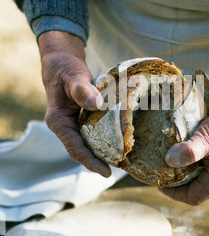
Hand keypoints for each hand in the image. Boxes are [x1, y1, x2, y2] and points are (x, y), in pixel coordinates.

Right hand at [39, 31, 110, 177]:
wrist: (61, 62)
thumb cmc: (65, 69)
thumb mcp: (73, 77)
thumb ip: (82, 90)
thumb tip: (96, 105)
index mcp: (58, 121)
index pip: (74, 148)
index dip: (90, 162)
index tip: (107, 172)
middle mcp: (65, 126)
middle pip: (82, 150)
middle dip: (99, 161)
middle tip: (120, 168)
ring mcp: (73, 123)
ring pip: (88, 143)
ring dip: (102, 152)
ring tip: (122, 159)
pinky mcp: (81, 119)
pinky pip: (92, 133)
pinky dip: (104, 139)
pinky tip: (118, 140)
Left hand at [160, 85, 208, 204]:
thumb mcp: (207, 137)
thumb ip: (189, 150)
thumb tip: (169, 161)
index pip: (191, 197)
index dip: (172, 192)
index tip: (158, 181)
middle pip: (194, 191)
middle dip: (176, 182)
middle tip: (161, 170)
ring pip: (198, 182)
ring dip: (183, 174)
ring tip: (169, 163)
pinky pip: (204, 173)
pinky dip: (191, 167)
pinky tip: (183, 156)